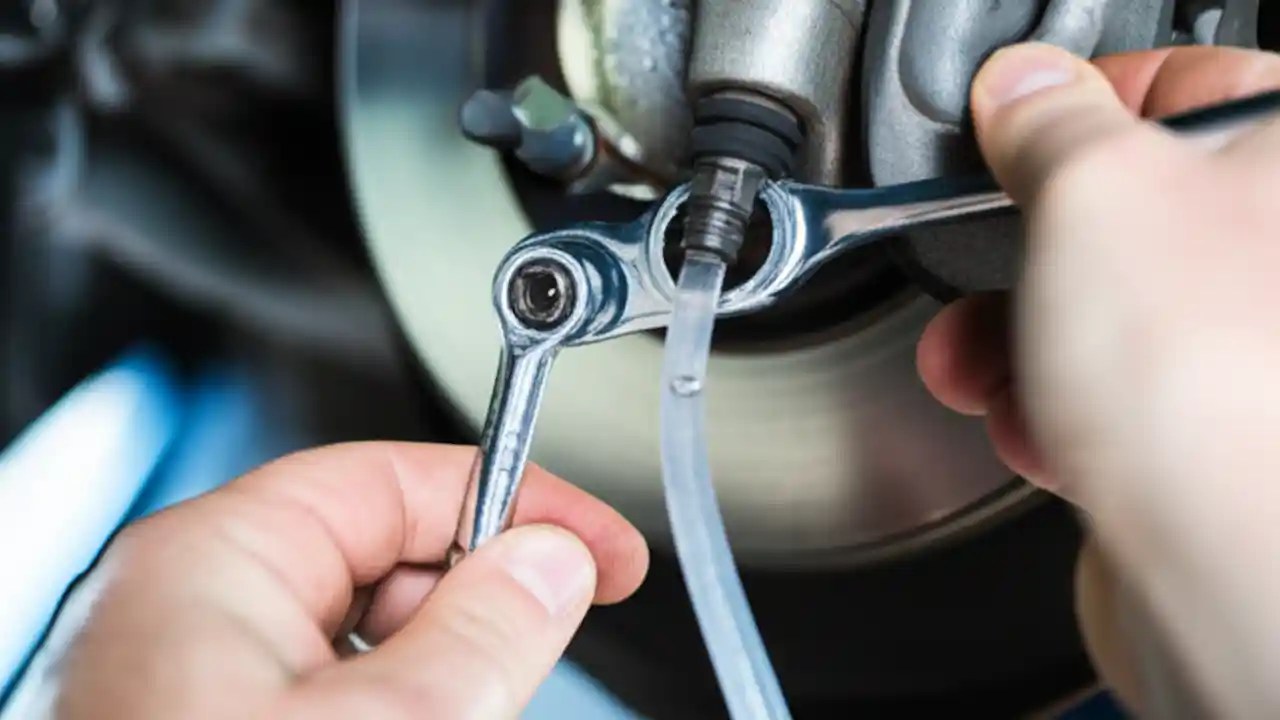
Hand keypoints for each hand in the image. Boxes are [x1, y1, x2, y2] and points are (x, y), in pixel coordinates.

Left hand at [19, 443, 648, 718]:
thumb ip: (485, 632)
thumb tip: (553, 561)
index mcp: (212, 562)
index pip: (395, 479)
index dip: (516, 503)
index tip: (596, 550)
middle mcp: (187, 611)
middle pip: (384, 560)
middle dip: (473, 606)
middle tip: (526, 662)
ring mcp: (187, 682)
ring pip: (362, 641)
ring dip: (433, 678)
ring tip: (455, 715)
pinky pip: (321, 695)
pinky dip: (385, 712)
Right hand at [917, 44, 1279, 714]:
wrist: (1235, 579)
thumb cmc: (1217, 386)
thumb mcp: (1094, 193)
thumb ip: (1049, 122)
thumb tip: (1021, 84)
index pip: (1183, 84)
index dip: (1082, 98)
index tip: (1012, 126)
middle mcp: (1277, 259)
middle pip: (1128, 211)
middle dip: (1024, 244)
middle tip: (982, 249)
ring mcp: (1247, 353)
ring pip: (1102, 312)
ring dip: (1014, 337)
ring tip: (979, 360)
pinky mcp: (1205, 436)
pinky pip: (1102, 394)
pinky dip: (1046, 407)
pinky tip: (1029, 425)